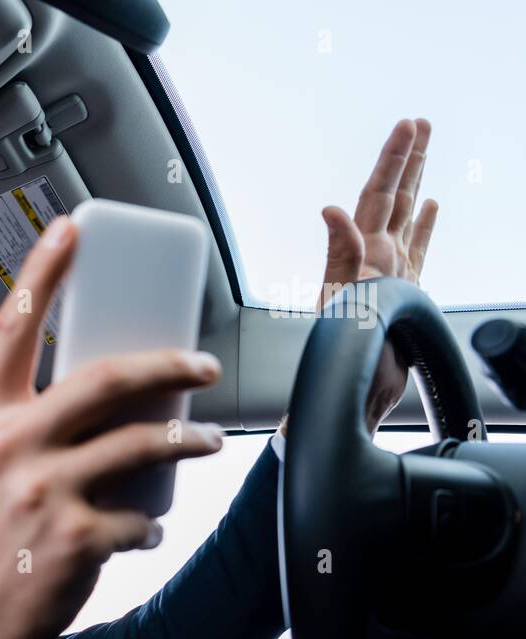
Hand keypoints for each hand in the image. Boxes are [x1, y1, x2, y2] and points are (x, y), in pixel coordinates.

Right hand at [0, 216, 223, 638]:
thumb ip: (16, 436)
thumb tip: (84, 417)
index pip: (14, 326)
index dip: (45, 270)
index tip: (73, 232)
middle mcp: (11, 447)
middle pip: (107, 377)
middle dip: (169, 363)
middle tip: (199, 364)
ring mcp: (45, 492)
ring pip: (143, 443)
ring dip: (187, 441)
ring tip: (205, 442)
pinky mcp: (77, 540)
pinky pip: (139, 518)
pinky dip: (149, 524)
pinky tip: (143, 530)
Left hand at [283, 119, 438, 436]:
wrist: (355, 393)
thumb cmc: (344, 354)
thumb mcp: (343, 298)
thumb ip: (340, 252)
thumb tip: (331, 209)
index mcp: (359, 253)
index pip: (377, 196)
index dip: (391, 161)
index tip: (406, 127)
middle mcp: (372, 257)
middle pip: (390, 197)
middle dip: (404, 159)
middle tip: (417, 122)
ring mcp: (388, 271)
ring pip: (404, 215)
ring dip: (414, 182)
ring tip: (424, 150)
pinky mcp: (402, 290)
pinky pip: (417, 247)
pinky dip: (423, 224)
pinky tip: (430, 207)